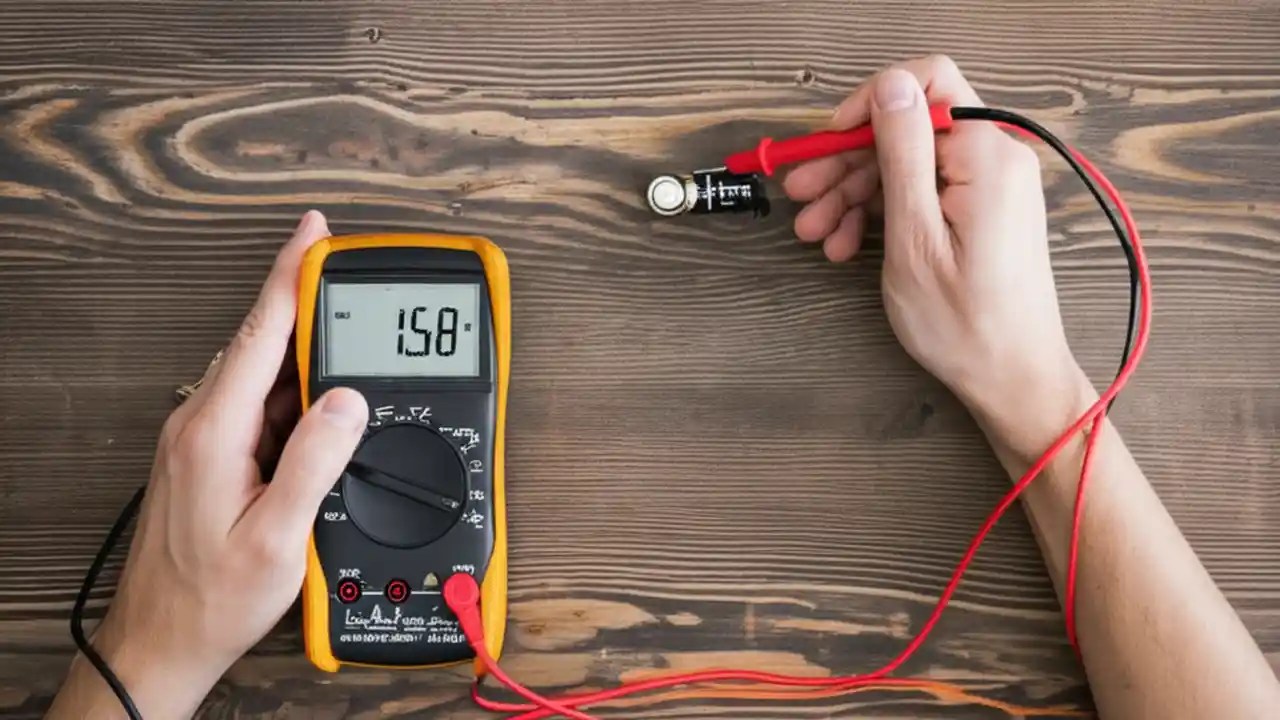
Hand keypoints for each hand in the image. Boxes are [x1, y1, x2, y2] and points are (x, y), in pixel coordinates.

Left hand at [48, 211, 368, 718]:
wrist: (162, 639)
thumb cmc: (211, 598)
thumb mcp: (277, 537)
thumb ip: (313, 463)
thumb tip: (348, 402)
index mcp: (214, 431)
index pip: (259, 333)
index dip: (290, 276)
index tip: (313, 234)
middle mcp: (201, 423)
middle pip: (264, 345)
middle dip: (312, 310)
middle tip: (354, 284)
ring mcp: (202, 438)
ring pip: (264, 377)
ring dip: (308, 361)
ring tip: (354, 357)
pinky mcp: (209, 455)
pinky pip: (258, 406)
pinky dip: (295, 397)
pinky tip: (323, 411)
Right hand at [784, 56, 1094, 461]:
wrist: (1012, 379)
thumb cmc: (964, 323)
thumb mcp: (914, 237)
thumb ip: (902, 154)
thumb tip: (890, 84)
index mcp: (986, 156)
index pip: (927, 81)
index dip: (870, 102)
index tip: (828, 140)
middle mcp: (995, 159)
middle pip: (908, 126)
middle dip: (848, 158)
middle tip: (800, 196)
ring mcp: (989, 185)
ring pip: (907, 162)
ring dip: (854, 192)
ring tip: (816, 234)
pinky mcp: (980, 209)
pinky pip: (923, 191)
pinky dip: (881, 212)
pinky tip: (847, 245)